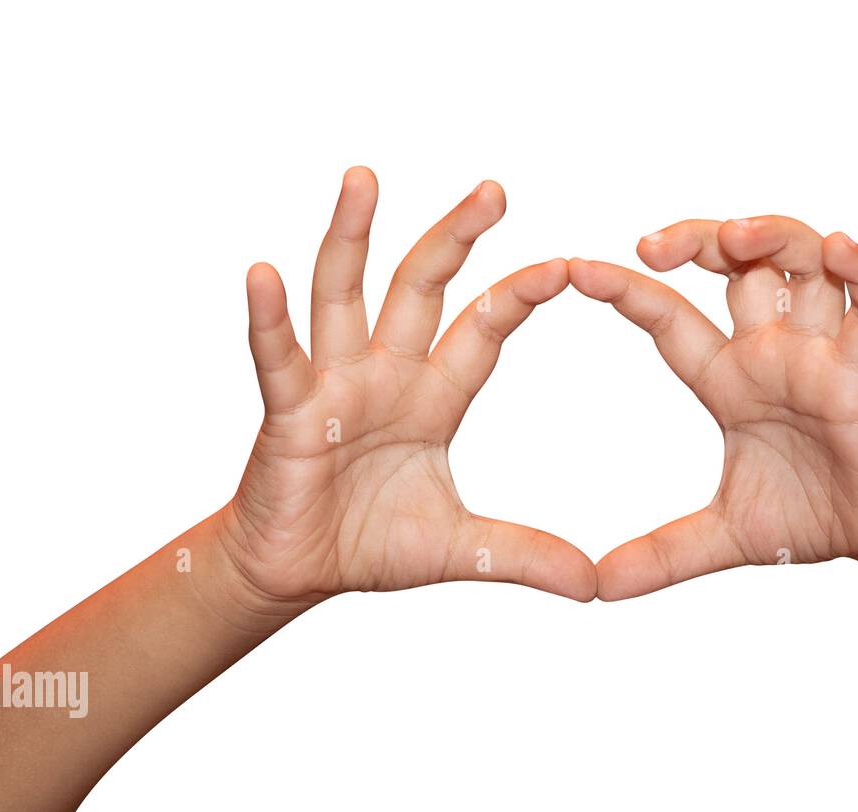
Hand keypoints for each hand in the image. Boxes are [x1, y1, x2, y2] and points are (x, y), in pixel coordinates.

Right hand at [218, 168, 595, 602]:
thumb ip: (525, 556)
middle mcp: (385, 374)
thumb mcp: (462, 550)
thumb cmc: (371, 546)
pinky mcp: (287, 412)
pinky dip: (269, 320)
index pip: (483, 330)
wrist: (298, 572)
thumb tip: (594, 587)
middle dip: (454, 238)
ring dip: (353, 237)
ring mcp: (332, 385)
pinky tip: (263, 273)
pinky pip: (278, 359)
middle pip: (421, 288)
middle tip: (495, 190)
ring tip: (365, 178)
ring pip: (343, 295)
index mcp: (433, 396)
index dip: (519, 296)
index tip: (566, 264)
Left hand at [569, 216, 857, 599]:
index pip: (672, 322)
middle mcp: (774, 351)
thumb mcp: (724, 536)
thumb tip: (599, 587)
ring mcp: (823, 353)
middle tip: (650, 243)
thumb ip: (663, 554)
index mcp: (731, 380)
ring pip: (804, 265)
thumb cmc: (815, 516)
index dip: (629, 293)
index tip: (576, 270)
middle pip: (738, 266)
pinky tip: (842, 249)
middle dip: (698, 240)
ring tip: (735, 234)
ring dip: (773, 238)